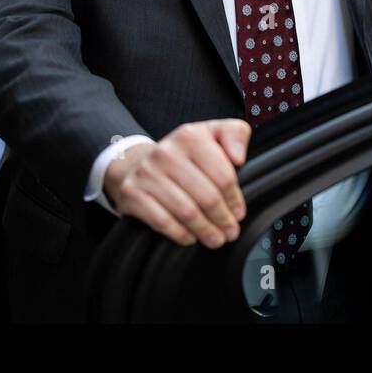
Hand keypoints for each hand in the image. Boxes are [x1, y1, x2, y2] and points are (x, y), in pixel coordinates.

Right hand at [104, 119, 251, 247]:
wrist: (137, 162)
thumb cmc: (184, 153)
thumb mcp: (213, 133)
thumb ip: (236, 135)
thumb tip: (238, 158)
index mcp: (190, 136)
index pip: (223, 175)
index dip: (234, 199)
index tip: (239, 213)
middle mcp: (166, 153)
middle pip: (206, 196)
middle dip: (222, 219)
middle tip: (230, 232)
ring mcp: (147, 173)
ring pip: (187, 212)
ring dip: (205, 230)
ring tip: (216, 239)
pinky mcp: (132, 193)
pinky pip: (162, 221)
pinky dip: (180, 234)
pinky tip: (191, 237)